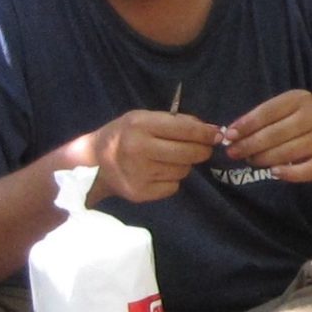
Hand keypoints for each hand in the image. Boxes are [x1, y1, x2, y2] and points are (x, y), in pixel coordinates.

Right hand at [88, 110, 221, 202]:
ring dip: (183, 165)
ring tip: (169, 159)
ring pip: (182, 171)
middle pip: (188, 153)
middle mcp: (139, 149)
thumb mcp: (143, 118)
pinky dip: (171, 180)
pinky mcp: (140, 193)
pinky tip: (158, 172)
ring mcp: (139, 173)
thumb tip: (210, 131)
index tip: (216, 135)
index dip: (205, 133)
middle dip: (201, 151)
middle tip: (202, 149)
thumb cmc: (124, 134)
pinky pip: (173, 187)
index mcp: (140, 125)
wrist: (95, 162)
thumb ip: (175, 122)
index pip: (184, 129)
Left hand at [221, 90, 311, 181]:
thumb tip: (231, 134)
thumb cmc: (298, 124)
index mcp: (300, 99)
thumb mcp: (283, 112)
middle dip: (249, 144)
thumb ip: (259, 120)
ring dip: (262, 159)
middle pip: (274, 134)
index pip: (268, 111)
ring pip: (285, 153)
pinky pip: (302, 171)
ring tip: (250, 160)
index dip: (246, 124)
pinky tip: (272, 172)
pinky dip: (285, 173)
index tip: (229, 135)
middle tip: (233, 152)